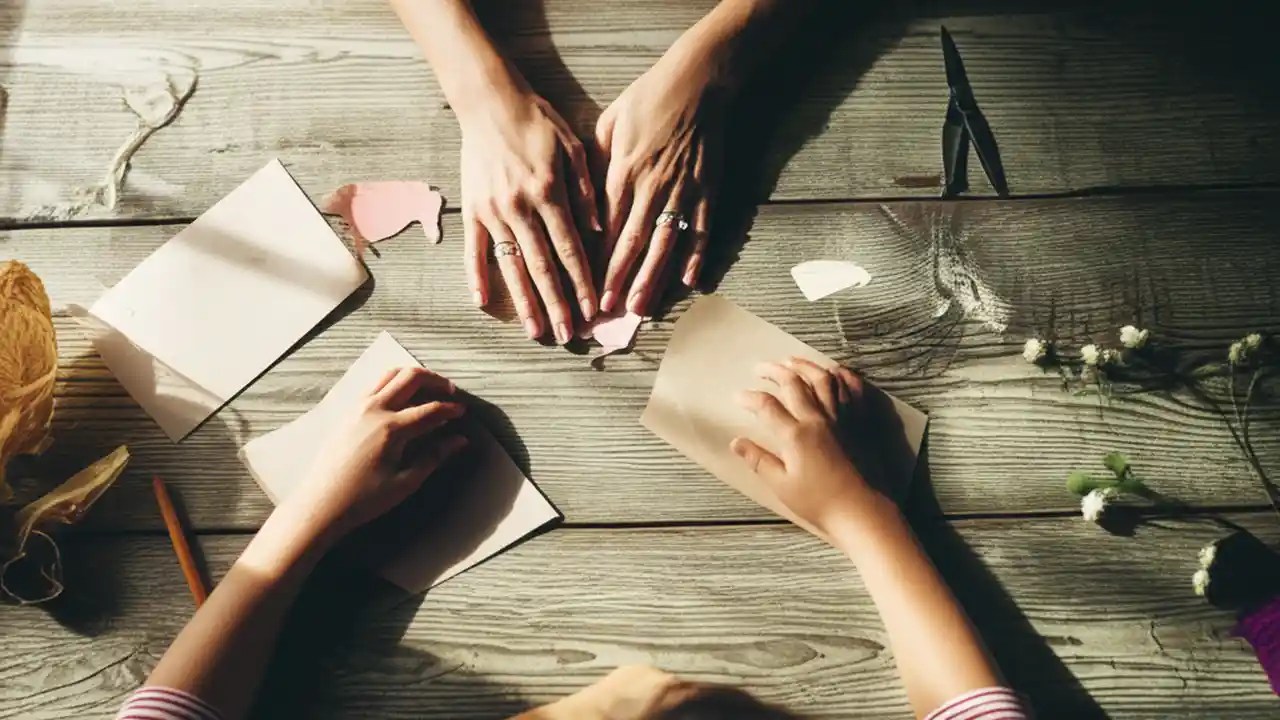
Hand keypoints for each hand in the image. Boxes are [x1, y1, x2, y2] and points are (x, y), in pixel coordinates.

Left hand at [283, 367, 469, 545]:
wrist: (322, 503)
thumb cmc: (363, 499)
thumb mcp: (405, 482)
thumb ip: (435, 457)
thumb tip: (459, 441)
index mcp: (391, 429)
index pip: (430, 410)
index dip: (451, 410)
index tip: (462, 412)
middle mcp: (374, 410)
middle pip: (411, 378)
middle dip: (435, 381)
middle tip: (449, 392)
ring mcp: (358, 407)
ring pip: (391, 375)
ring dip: (413, 376)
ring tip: (428, 388)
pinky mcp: (349, 412)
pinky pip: (376, 385)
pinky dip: (394, 384)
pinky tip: (402, 398)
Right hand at [460, 87, 599, 344]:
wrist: (490, 103)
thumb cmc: (538, 122)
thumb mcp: (574, 148)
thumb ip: (587, 191)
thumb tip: (598, 231)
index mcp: (549, 193)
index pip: (571, 249)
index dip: (583, 283)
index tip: (594, 310)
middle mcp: (520, 208)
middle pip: (543, 267)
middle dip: (558, 304)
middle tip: (570, 335)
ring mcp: (492, 212)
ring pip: (511, 266)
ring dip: (524, 302)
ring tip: (535, 331)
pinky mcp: (473, 210)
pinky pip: (474, 250)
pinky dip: (476, 276)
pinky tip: (482, 302)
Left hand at [594, 48, 723, 315]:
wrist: (697, 82)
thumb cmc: (648, 98)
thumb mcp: (610, 124)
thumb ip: (596, 162)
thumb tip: (584, 195)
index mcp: (622, 173)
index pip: (606, 229)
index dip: (596, 262)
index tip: (585, 288)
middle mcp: (651, 188)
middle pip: (632, 244)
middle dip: (618, 281)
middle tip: (607, 312)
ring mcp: (682, 191)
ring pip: (664, 244)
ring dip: (652, 279)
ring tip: (641, 309)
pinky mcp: (707, 190)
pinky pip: (700, 230)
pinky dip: (695, 256)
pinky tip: (689, 281)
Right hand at [730, 358, 885, 538]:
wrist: (863, 512)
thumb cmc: (820, 504)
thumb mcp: (782, 485)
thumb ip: (759, 460)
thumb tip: (736, 443)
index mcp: (796, 435)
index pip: (766, 406)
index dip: (749, 397)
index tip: (738, 396)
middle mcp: (819, 419)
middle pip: (793, 383)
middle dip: (773, 371)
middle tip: (761, 368)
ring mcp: (843, 417)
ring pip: (823, 379)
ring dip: (805, 365)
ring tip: (792, 361)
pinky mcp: (862, 422)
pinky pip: (854, 390)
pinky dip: (843, 376)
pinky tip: (834, 370)